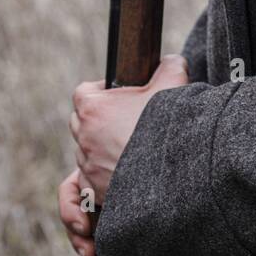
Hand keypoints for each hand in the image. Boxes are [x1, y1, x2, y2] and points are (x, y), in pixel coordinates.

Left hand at [63, 54, 189, 255]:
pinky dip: (95, 188)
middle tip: (124, 122)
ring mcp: (89, 168)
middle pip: (80, 124)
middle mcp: (84, 139)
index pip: (83, 93)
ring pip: (84, 157)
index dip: (99, 92)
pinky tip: (114, 185)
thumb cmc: (170, 124)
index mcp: (93, 109)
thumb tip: (173, 61)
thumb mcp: (174, 83)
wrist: (175, 170)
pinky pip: (83, 191)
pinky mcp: (98, 194)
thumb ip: (171, 66)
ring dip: (100, 153)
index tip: (117, 95)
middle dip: (98, 122)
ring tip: (125, 153)